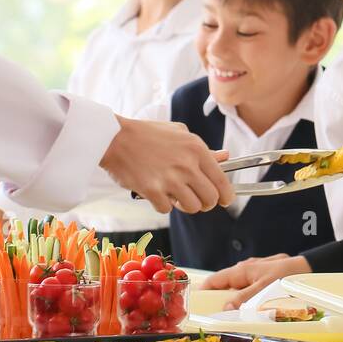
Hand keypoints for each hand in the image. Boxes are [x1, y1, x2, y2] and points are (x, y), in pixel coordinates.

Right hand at [100, 116, 233, 213]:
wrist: (115, 138)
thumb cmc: (147, 134)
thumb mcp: (180, 133)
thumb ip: (204, 149)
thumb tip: (225, 157)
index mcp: (196, 149)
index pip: (222, 181)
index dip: (227, 196)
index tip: (226, 201)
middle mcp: (187, 165)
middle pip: (210, 199)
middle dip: (206, 203)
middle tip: (198, 199)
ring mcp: (170, 179)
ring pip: (192, 207)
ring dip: (185, 205)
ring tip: (176, 195)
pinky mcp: (152, 191)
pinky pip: (167, 209)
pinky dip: (163, 204)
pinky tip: (157, 192)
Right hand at [202, 254, 310, 308]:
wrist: (309, 267)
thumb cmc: (286, 275)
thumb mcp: (263, 289)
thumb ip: (244, 298)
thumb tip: (226, 307)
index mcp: (242, 270)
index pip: (214, 280)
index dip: (203, 292)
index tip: (194, 305)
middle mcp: (246, 269)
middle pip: (226, 286)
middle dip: (221, 300)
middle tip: (217, 316)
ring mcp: (255, 272)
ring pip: (239, 287)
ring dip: (237, 300)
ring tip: (236, 315)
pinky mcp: (265, 276)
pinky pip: (250, 288)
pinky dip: (249, 298)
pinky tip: (254, 307)